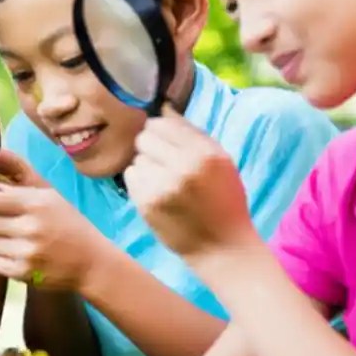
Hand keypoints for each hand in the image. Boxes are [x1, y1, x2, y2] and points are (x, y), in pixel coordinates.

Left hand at [0, 150, 106, 290]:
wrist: (93, 263)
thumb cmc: (69, 225)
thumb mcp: (49, 198)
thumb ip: (17, 188)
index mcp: (36, 204)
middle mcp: (31, 228)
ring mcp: (27, 252)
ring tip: (8, 235)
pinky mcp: (24, 273)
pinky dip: (0, 257)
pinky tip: (15, 252)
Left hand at [123, 108, 259, 259]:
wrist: (223, 247)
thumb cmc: (224, 201)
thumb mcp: (221, 161)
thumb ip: (192, 134)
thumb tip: (163, 108)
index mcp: (206, 153)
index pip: (163, 123)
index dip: (161, 131)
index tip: (166, 143)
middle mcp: (183, 166)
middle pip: (144, 138)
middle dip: (151, 148)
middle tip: (163, 163)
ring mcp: (162, 186)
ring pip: (136, 159)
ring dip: (146, 166)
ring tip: (163, 181)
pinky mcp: (146, 203)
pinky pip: (131, 177)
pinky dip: (140, 182)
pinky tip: (156, 193)